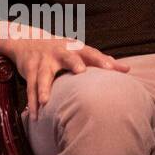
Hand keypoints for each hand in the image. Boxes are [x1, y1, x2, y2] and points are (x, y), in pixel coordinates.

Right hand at [0, 20, 130, 120]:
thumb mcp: (78, 51)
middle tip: (81, 71)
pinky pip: (30, 87)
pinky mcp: (29, 68)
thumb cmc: (60, 50)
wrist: (26, 38)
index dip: (101, 60)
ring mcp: (42, 59)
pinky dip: (32, 102)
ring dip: (43, 88)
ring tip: (45, 101)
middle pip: (67, 56)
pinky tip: (34, 116)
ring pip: (43, 74)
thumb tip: (128, 70)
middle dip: (73, 62)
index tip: (112, 69)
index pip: (90, 52)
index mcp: (73, 48)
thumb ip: (101, 60)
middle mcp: (58, 51)